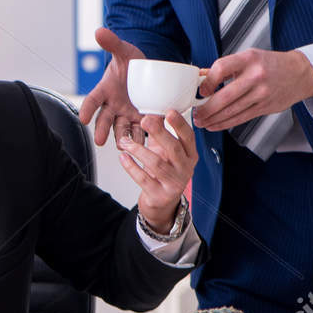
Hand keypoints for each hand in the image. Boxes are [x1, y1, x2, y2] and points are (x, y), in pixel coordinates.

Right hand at [76, 28, 146, 147]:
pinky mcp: (141, 120)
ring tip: (124, 146)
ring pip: (122, 129)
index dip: (86, 109)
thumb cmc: (131, 62)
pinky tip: (145, 145)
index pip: (92, 100)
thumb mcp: (124, 51)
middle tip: (99, 140)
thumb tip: (99, 31)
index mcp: (105, 90)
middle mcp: (113, 105)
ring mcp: (126, 114)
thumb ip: (112, 43)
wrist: (149, 71)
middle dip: (102, 130)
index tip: (82, 118)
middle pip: (105, 119)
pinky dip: (142, 138)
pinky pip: (140, 131)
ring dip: (123, 138)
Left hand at [119, 109, 197, 228]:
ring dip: (138, 150)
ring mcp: (174, 184)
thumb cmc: (164, 171)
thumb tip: (153, 110)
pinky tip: (123, 157)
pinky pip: (144, 179)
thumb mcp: (164, 150)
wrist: (161, 201)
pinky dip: (131, 167)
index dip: (179, 124)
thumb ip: (160, 132)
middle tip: (145, 120)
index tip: (169, 111)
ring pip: (157, 164)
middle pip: (174, 148)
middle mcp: (185, 169)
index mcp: (190, 155)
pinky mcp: (160, 195)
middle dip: (159, 133)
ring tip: (125, 142)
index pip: (189, 137)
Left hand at [194, 48, 312, 130]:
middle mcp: (256, 76)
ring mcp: (262, 93)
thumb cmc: (270, 64)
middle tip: (196, 114)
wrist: (299, 73)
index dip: (207, 81)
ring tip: (202, 122)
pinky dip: (226, 123)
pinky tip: (215, 125)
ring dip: (214, 119)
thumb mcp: (248, 57)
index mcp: (248, 59)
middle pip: (225, 96)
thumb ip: (225, 67)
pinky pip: (241, 118)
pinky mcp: (265, 107)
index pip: (221, 68)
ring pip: (232, 110)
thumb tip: (201, 77)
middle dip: (207, 109)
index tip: (201, 91)